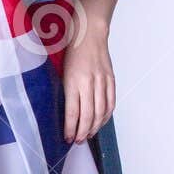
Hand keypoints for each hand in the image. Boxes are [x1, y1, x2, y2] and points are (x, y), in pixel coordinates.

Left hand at [62, 18, 114, 143]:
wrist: (90, 32)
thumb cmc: (72, 50)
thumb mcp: (62, 70)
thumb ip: (66, 91)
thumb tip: (67, 113)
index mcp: (74, 81)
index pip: (73, 112)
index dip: (71, 128)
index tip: (67, 138)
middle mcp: (89, 83)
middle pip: (88, 115)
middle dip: (82, 132)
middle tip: (77, 141)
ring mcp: (102, 81)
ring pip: (101, 112)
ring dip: (94, 127)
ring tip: (87, 135)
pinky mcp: (111, 79)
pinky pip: (111, 102)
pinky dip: (106, 116)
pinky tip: (100, 123)